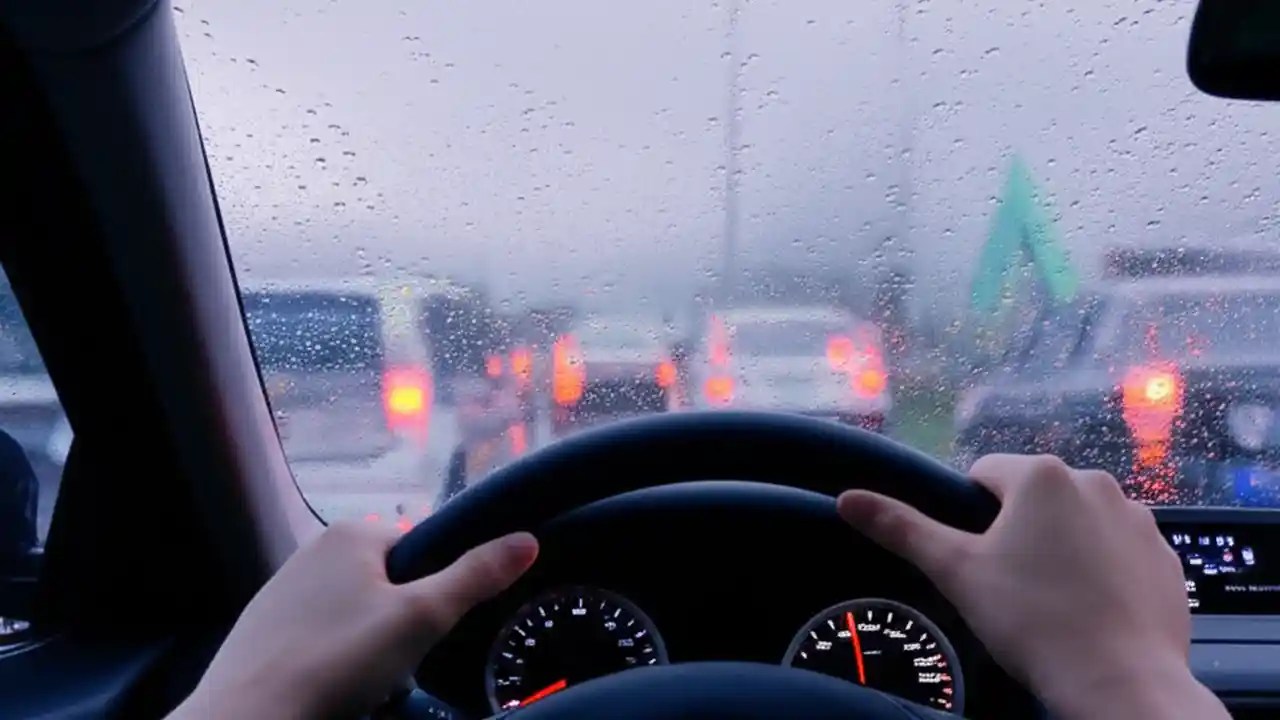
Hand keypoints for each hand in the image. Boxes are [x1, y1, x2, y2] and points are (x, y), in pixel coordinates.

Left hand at [170, 522, 537, 719]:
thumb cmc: (337, 662)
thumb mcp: (422, 619)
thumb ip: (476, 577)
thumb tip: (528, 540)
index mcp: (351, 531)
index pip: (420, 549)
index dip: (432, 593)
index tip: (424, 631)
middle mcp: (313, 549)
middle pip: (388, 585)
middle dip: (399, 624)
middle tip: (395, 662)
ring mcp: (282, 590)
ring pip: (356, 616)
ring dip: (369, 647)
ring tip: (362, 682)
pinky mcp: (263, 631)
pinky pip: (322, 639)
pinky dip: (334, 662)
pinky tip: (332, 689)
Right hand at [837, 454, 1227, 719]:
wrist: (1119, 681)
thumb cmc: (1031, 620)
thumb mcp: (954, 571)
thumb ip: (901, 528)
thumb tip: (848, 498)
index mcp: (1042, 476)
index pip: (986, 474)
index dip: (972, 517)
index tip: (978, 559)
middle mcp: (1096, 483)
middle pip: (1035, 497)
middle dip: (1020, 531)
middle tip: (1011, 585)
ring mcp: (1139, 520)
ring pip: (1080, 523)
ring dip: (1063, 547)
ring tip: (1052, 601)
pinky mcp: (1166, 557)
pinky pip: (1120, 552)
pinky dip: (1104, 572)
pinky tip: (1090, 610)